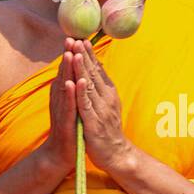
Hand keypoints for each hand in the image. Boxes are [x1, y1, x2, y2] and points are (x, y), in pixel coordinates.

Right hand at [38, 39, 78, 178]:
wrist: (61, 153)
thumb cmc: (69, 127)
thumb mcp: (72, 104)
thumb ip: (72, 89)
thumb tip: (75, 72)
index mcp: (62, 94)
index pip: (67, 70)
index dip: (70, 54)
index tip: (74, 36)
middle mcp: (59, 99)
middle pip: (63, 74)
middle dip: (67, 56)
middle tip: (70, 38)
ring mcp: (61, 110)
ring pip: (64, 86)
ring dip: (66, 70)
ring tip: (69, 54)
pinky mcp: (65, 122)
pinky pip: (68, 106)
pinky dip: (69, 94)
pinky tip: (72, 83)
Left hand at [68, 36, 132, 173]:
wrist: (116, 155)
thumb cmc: (108, 130)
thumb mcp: (106, 105)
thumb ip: (101, 89)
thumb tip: (95, 71)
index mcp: (109, 93)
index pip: (98, 70)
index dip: (90, 55)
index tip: (82, 39)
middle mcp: (106, 99)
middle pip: (94, 73)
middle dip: (84, 55)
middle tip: (77, 39)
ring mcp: (100, 110)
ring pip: (89, 85)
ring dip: (82, 68)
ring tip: (77, 52)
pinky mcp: (93, 123)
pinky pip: (86, 105)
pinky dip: (82, 92)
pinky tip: (78, 81)